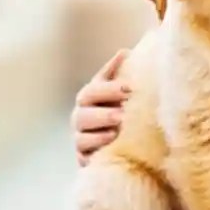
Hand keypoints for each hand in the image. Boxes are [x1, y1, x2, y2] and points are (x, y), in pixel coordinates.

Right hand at [71, 49, 131, 165]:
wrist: (119, 143)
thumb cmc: (118, 108)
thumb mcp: (118, 91)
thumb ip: (118, 73)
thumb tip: (125, 52)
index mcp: (89, 97)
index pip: (93, 90)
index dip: (109, 89)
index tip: (129, 89)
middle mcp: (80, 116)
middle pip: (84, 114)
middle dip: (103, 113)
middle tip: (122, 114)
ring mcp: (80, 138)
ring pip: (81, 136)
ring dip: (98, 134)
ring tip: (116, 132)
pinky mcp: (83, 158)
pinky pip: (84, 156)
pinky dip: (94, 152)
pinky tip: (108, 149)